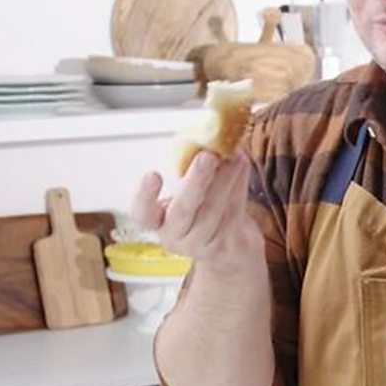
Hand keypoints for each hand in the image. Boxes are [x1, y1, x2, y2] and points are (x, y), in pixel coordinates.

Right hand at [129, 151, 260, 272]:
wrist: (230, 248)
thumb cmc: (204, 210)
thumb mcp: (191, 191)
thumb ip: (193, 168)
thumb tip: (209, 137)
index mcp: (158, 220)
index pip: (143, 213)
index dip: (145, 196)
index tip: (153, 174)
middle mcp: (175, 236)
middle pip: (183, 211)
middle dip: (195, 181)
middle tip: (207, 156)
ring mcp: (201, 245)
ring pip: (212, 211)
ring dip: (224, 179)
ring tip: (232, 155)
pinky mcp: (227, 247)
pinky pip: (233, 213)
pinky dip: (239, 186)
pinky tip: (241, 165)